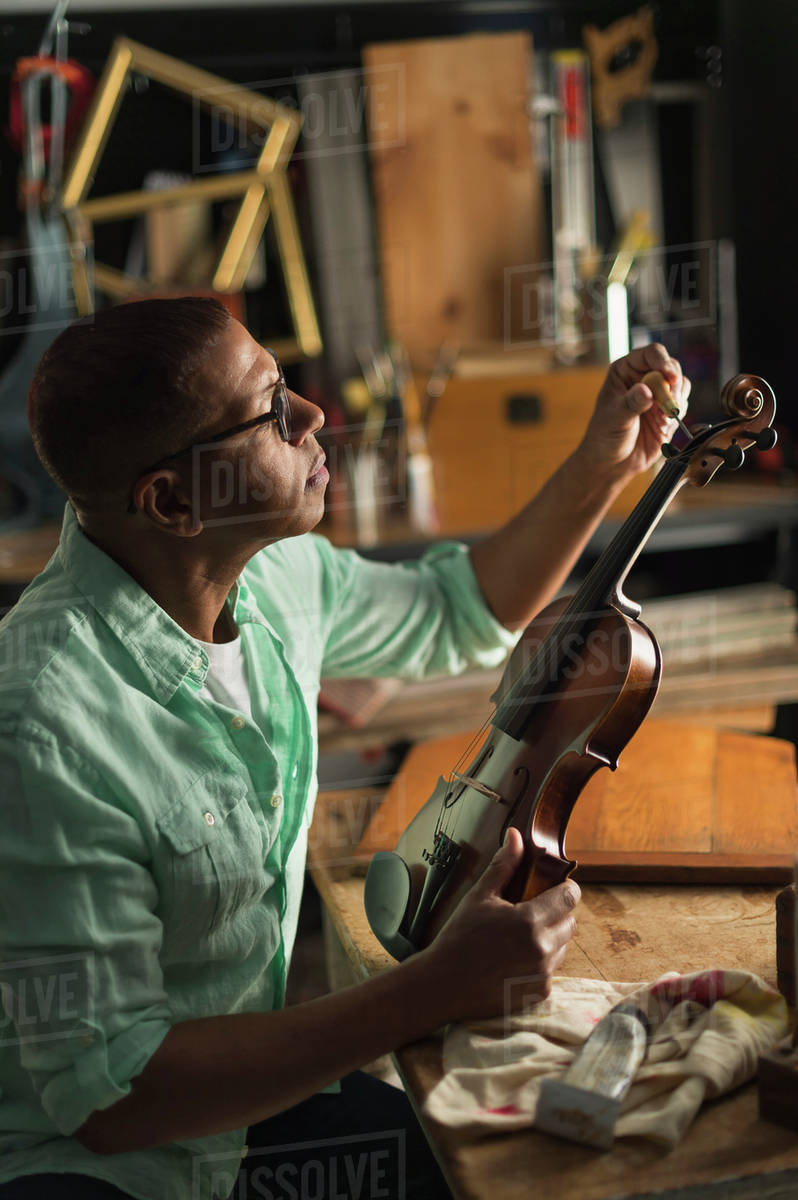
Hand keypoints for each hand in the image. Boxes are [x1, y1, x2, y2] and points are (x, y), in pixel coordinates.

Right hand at [421, 829, 579, 1020]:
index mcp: (529, 920)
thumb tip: (515, 835)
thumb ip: (504, 866)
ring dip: (549, 940)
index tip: (553, 888)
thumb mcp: (479, 897)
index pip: (570, 897)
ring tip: (518, 939)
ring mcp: (542, 974)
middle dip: (556, 915)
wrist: (443, 984)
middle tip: (529, 914)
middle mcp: (542, 949)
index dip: (565, 889)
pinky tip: (513, 961)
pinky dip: (539, 964)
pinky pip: (551, 970)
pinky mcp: (538, 993)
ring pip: (562, 947)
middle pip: (570, 923)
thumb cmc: (458, 937)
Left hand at [576, 344, 691, 479]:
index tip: (669, 378)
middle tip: (671, 402)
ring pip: (680, 384)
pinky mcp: (668, 411)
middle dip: (674, 384)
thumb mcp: (615, 419)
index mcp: (625, 370)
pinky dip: (678, 414)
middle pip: (671, 366)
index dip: (663, 361)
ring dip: (677, 400)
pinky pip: (683, 404)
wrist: (612, 463)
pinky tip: (662, 426)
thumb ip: (631, 404)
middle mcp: (643, 377)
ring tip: (662, 418)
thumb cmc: (604, 437)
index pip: (651, 353)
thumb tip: (646, 390)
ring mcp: (657, 394)